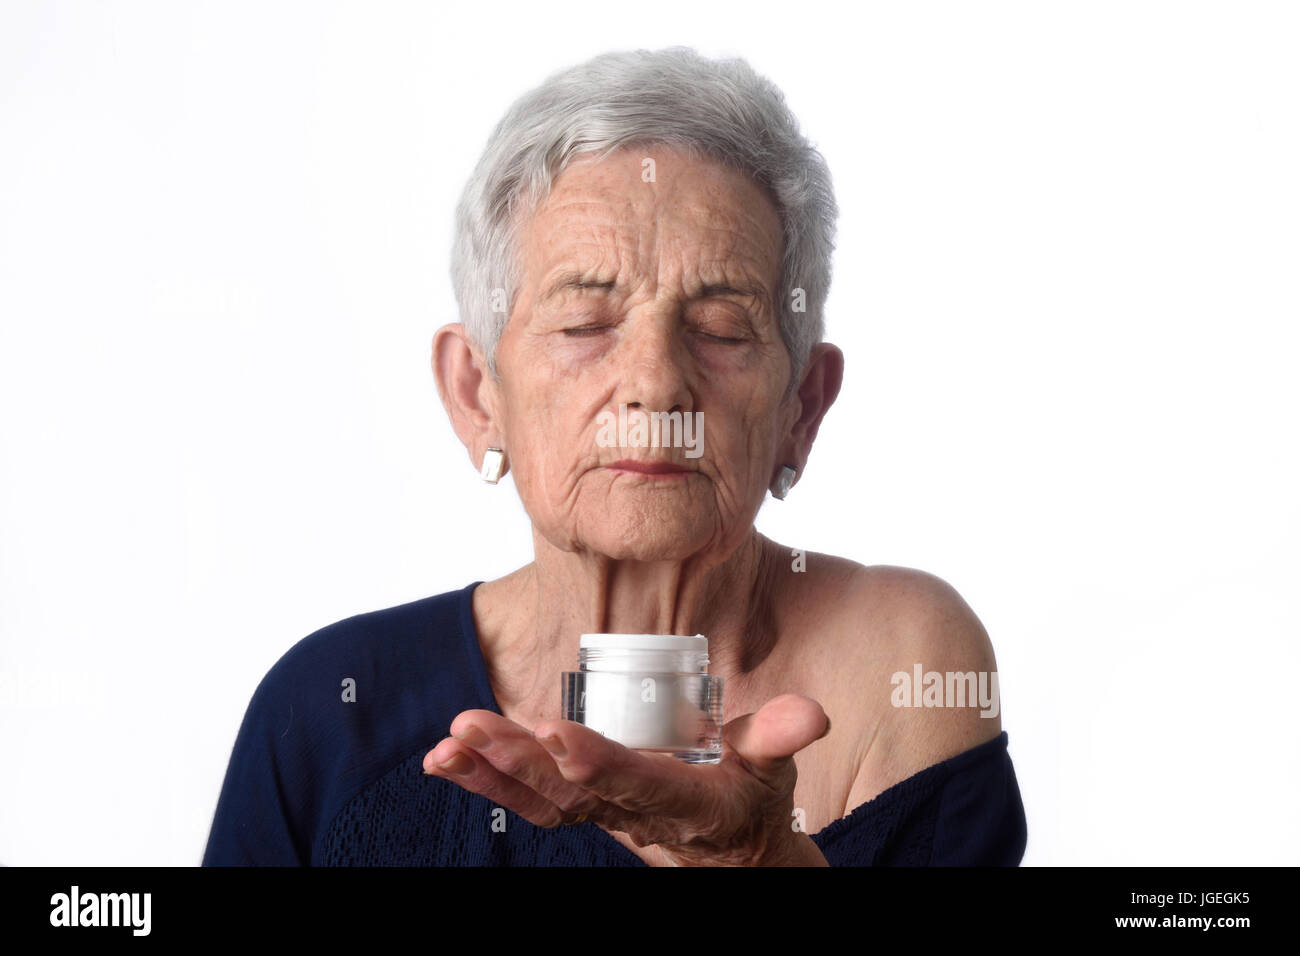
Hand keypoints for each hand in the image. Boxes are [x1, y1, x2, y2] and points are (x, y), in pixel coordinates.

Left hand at [422, 693, 831, 865]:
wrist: (726, 850)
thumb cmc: (748, 798)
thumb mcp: (772, 769)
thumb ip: (780, 736)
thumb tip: (811, 713)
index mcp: (682, 802)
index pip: (636, 782)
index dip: (598, 761)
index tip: (556, 732)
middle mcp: (631, 814)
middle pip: (569, 794)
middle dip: (518, 761)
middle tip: (472, 727)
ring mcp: (599, 814)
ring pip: (538, 800)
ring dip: (488, 772)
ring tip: (445, 743)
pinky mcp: (577, 807)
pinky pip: (525, 801)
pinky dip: (483, 781)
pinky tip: (444, 756)